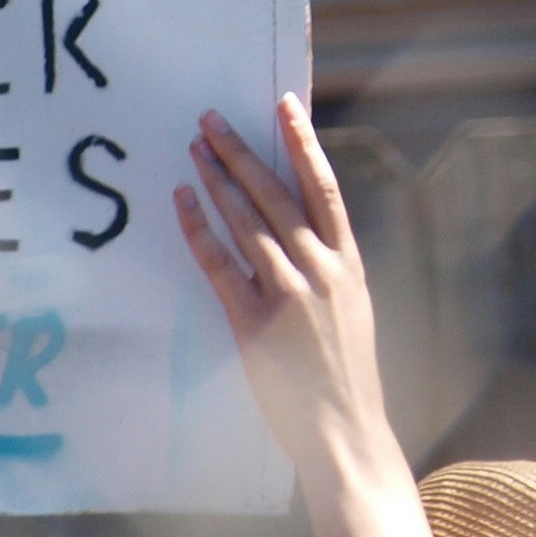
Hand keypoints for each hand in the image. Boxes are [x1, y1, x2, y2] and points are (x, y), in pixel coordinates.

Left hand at [176, 99, 392, 471]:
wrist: (344, 430)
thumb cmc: (346, 374)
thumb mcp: (352, 309)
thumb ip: (329, 269)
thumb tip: (302, 231)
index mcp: (348, 265)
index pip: (324, 189)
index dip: (303, 143)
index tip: (283, 106)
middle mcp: (320, 271)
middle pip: (276, 194)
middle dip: (243, 152)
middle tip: (212, 120)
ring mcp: (286, 295)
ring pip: (246, 221)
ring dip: (217, 179)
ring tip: (195, 148)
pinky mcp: (252, 323)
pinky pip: (218, 264)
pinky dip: (199, 230)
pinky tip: (183, 202)